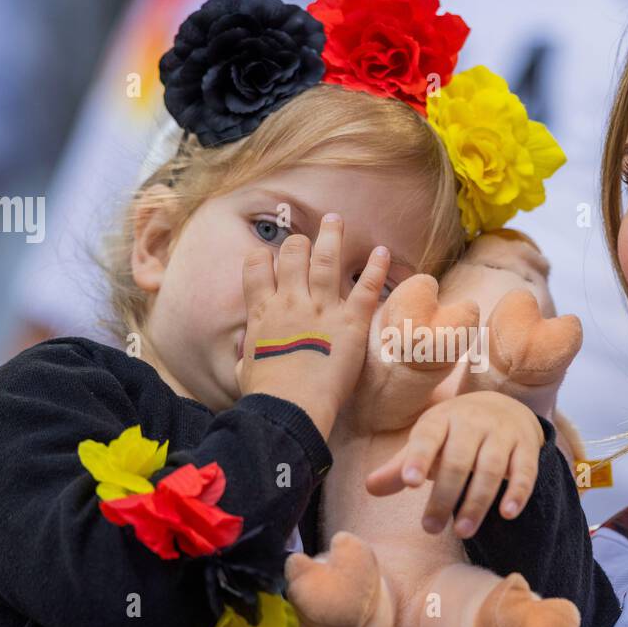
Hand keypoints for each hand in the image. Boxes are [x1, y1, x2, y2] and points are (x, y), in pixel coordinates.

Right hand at [237, 214, 390, 438]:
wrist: (291, 406)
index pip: (257, 267)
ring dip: (331, 236)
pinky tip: (382, 252)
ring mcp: (322, 309)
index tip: (270, 256)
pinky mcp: (351, 322)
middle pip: (292, 255)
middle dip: (299, 242)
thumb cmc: (267, 396)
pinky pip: (366, 287)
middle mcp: (291, 302)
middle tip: (308, 237)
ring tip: (335, 220)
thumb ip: (248, 358)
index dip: (263, 257)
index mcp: (263, 312)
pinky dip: (376, 268)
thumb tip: (246, 362)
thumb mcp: (246, 371)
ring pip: (326, 259)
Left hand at [364, 390, 544, 538]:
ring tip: (463, 531)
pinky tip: (507, 514)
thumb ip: (402, 466)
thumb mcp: (428, 441)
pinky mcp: (527, 447)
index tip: (410, 483)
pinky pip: (525, 471)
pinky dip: (518, 492)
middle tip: (431, 528)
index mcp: (442, 419)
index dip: (419, 458)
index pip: (427, 437)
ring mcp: (502, 433)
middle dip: (445, 496)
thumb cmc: (456, 433)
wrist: (505, 406)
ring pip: (491, 467)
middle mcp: (473, 422)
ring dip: (477, 501)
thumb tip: (370, 488)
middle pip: (458, 459)